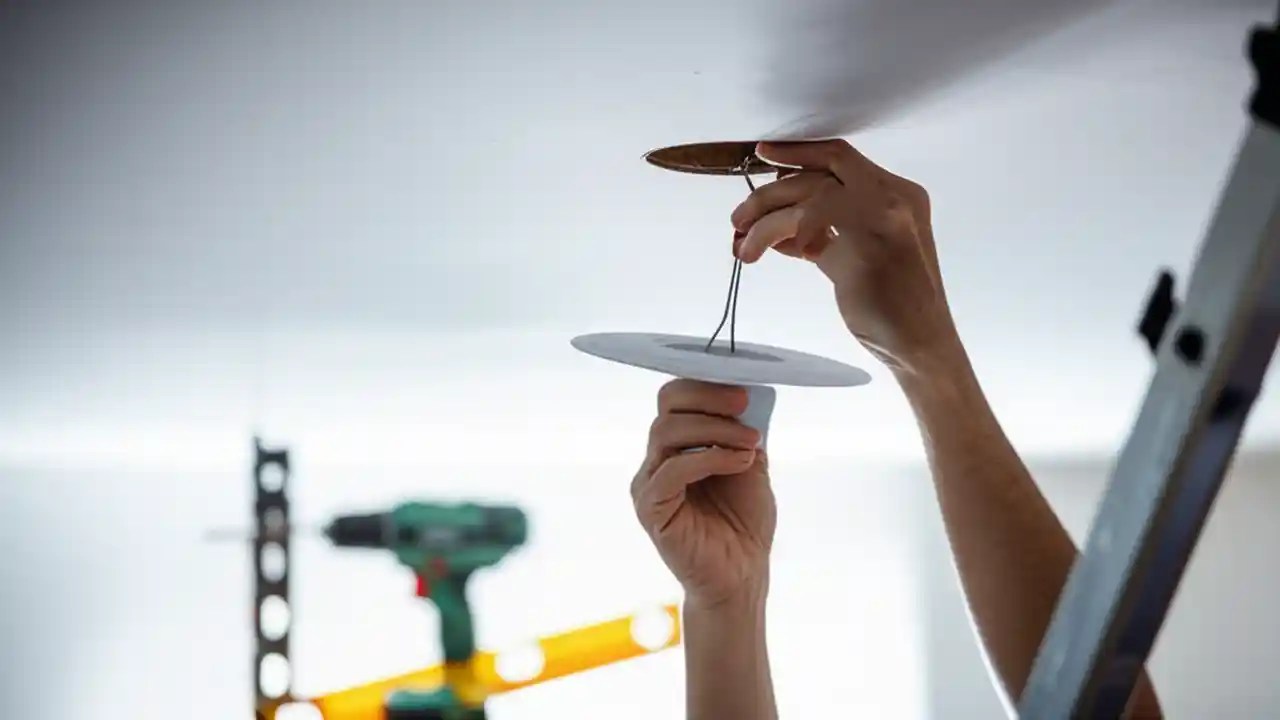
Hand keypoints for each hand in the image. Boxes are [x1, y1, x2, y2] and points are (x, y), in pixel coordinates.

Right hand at [631, 380, 774, 606]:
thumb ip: (741, 430)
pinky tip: (740, 462)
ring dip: (716, 430)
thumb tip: (744, 394)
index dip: (707, 387)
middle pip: (667, 406)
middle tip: (744, 406)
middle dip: (708, 399)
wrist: (742, 575)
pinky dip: (710, 458)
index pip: (675, 398)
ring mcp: (649, 484)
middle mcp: (656, 460)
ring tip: (750, 443)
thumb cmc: (744, 523)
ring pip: (667, 432)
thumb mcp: (750, 463)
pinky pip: (671, 470)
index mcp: (676, 446)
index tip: (744, 393)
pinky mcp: (650, 509)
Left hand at [730, 139, 956, 372]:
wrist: (919, 343)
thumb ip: (824, 234)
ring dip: (764, 219)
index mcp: (899, 193)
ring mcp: (882, 217)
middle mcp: (894, 196)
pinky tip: (759, 252)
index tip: (763, 154)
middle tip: (740, 216)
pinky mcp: (864, 244)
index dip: (798, 152)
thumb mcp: (855, 256)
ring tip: (743, 244)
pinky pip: (804, 226)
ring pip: (807, 197)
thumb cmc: (891, 305)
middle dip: (770, 190)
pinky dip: (773, 235)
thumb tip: (778, 225)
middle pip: (818, 172)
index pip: (841, 157)